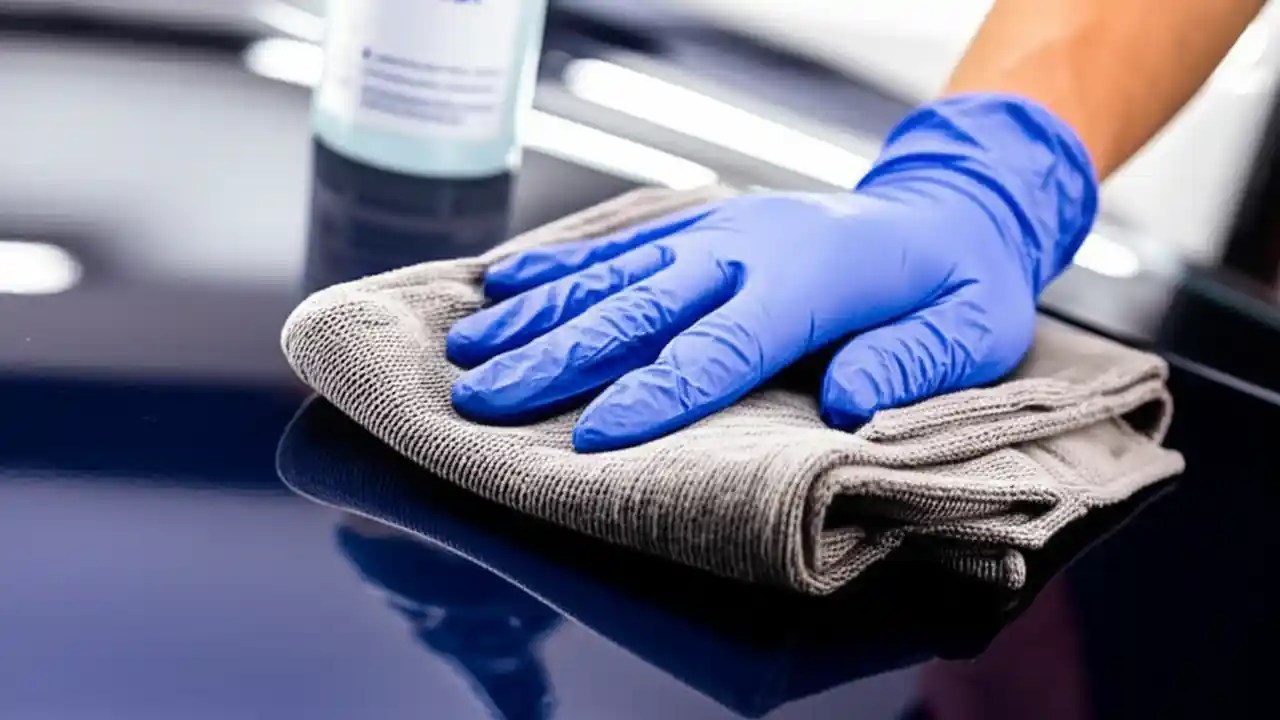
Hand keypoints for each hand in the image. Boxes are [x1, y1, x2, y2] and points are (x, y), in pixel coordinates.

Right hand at [447, 95, 1096, 450]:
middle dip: (556, 358)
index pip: (719, 348)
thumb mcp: (971, 330)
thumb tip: (847, 404)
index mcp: (810, 280)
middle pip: (639, 309)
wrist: (947, 206)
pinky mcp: (702, 224)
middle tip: (482, 399)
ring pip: (612, 275)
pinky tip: (503, 284)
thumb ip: (910, 363)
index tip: (590, 436)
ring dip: (536, 316)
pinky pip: (620, 244)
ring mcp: (718, 230)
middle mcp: (747, 248)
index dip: (655, 394)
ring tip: (469, 350)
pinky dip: (558, 266)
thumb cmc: (958, 285)